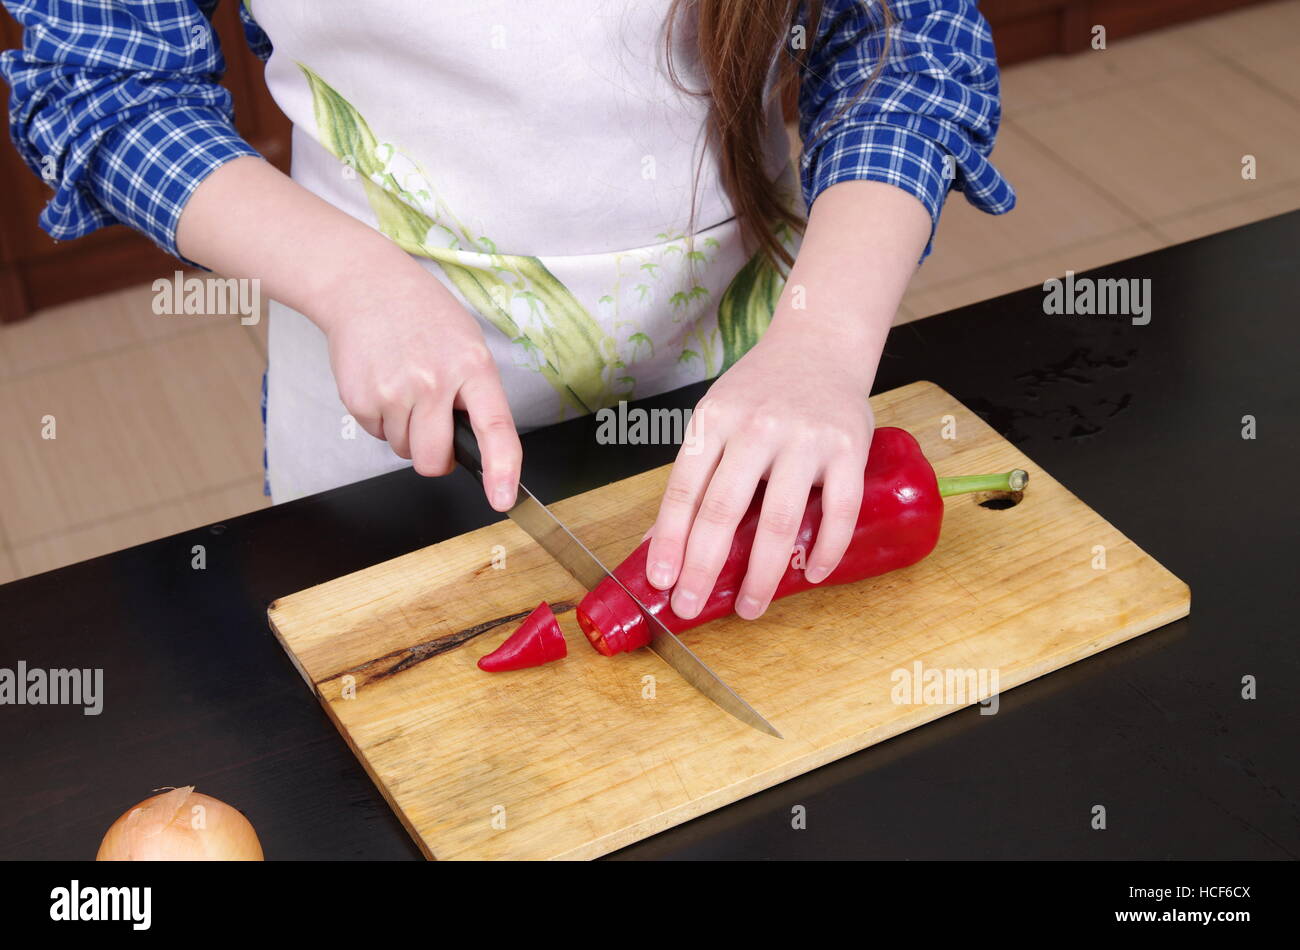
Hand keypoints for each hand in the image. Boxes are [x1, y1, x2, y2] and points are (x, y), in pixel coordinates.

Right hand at [319, 269, 521, 510]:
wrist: (365, 285)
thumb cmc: (424, 317)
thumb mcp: (467, 344)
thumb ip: (476, 395)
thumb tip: (481, 449)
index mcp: (472, 367)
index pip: (494, 428)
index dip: (502, 469)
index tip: (503, 499)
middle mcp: (434, 381)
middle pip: (434, 460)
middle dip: (436, 457)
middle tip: (435, 426)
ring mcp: (394, 391)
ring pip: (405, 451)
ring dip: (407, 432)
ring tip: (406, 387)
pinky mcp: (360, 399)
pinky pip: (378, 435)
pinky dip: (382, 420)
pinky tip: (384, 383)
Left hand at [644, 320, 874, 619]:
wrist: (820, 344)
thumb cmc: (759, 391)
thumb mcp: (714, 420)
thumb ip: (693, 476)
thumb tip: (656, 544)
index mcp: (715, 421)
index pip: (684, 490)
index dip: (669, 539)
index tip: (661, 582)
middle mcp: (758, 428)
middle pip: (723, 510)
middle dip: (704, 567)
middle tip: (692, 607)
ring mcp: (807, 438)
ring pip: (779, 519)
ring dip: (762, 573)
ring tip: (750, 607)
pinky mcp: (849, 449)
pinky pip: (839, 510)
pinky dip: (826, 549)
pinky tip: (810, 576)